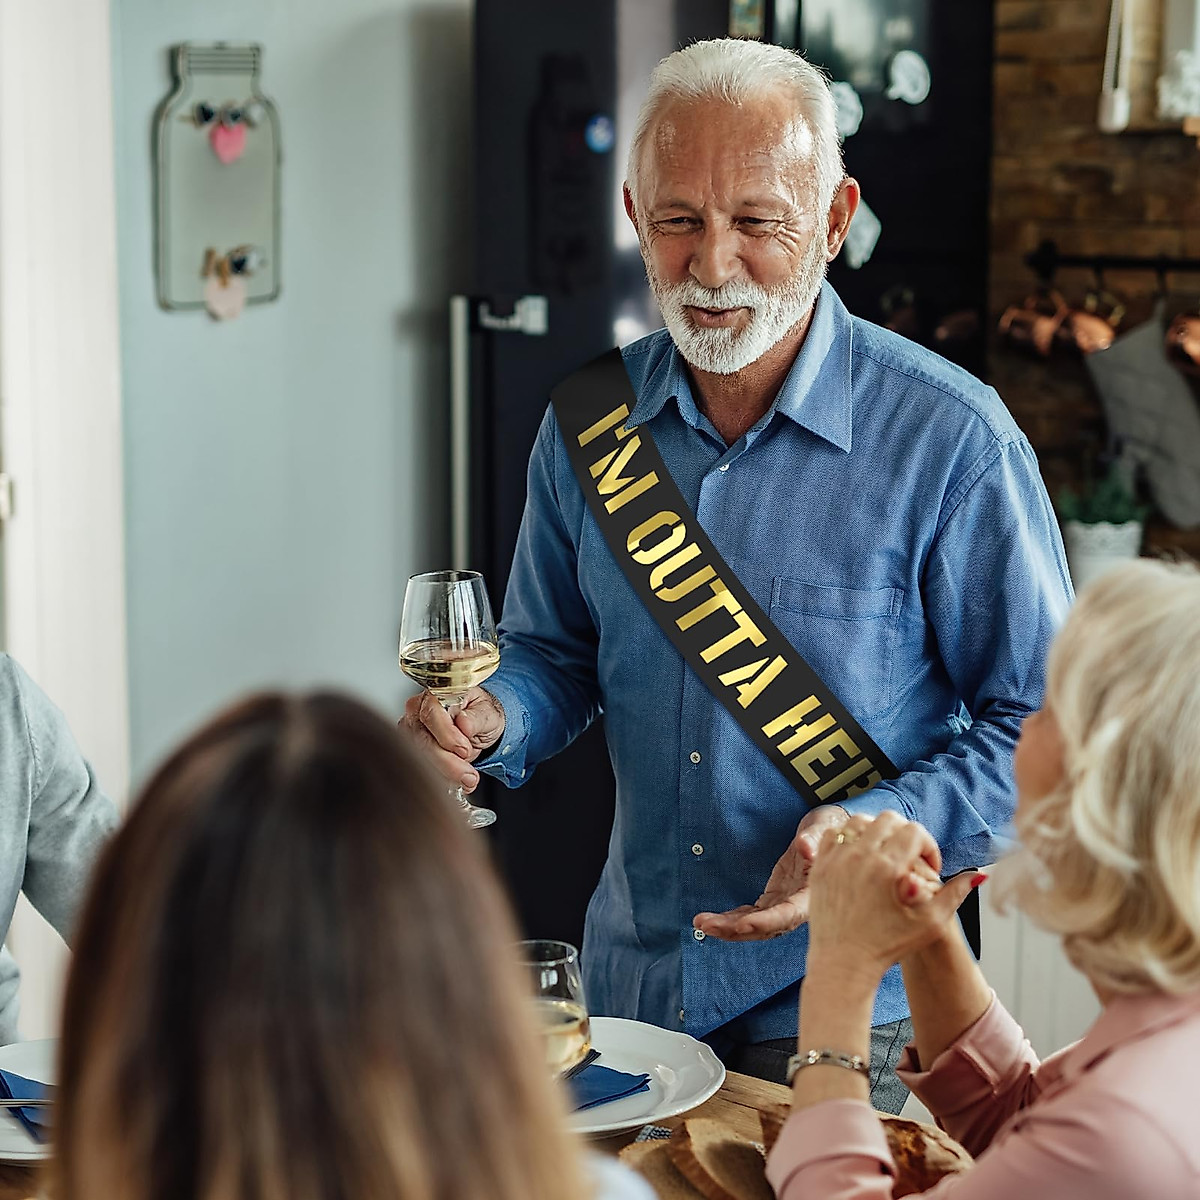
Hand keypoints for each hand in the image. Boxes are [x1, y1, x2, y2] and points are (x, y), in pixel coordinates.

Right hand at [400, 687, 505, 792]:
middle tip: (468, 774)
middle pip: (423, 740)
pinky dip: (440, 778)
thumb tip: (464, 723)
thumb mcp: (488, 713)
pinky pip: (420, 767)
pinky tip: (456, 781)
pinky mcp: (410, 748)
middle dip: (447, 762)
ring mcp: (411, 729)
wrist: (478, 726)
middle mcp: (418, 709)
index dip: (448, 736)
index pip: (432, 714)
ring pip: (419, 757)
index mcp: (437, 694)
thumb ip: (477, 717)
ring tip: (467, 778)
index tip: (465, 750)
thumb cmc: (481, 713)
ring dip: (444, 773)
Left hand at [692, 804, 849, 939]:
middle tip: (706, 926)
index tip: (742, 924)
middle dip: (736, 929)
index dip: (765, 922)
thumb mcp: (825, 829)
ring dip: (729, 927)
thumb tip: (805, 847)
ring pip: (755, 924)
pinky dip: (732, 918)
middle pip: (766, 927)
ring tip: (700, 923)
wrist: (833, 835)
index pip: (787, 915)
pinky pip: (752, 913)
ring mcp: (785, 904)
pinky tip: (712, 920)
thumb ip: (814, 840)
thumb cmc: (832, 830)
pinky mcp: (775, 898)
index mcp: (811, 895)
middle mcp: (798, 906)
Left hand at [806, 812, 975, 980]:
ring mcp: (837, 858)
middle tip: (909, 856)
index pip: (915, 831)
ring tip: (885, 854)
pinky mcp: (820, 865)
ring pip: (860, 821)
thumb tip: (979, 875)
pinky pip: (834, 833)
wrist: (843, 963)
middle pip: (888, 819)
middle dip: (905, 834)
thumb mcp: (929, 924)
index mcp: (888, 867)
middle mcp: (860, 856)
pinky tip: (859, 856)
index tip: (928, 867)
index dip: (929, 846)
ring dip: (877, 831)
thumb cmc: (887, 947)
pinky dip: (849, 837)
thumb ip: (954, 895)